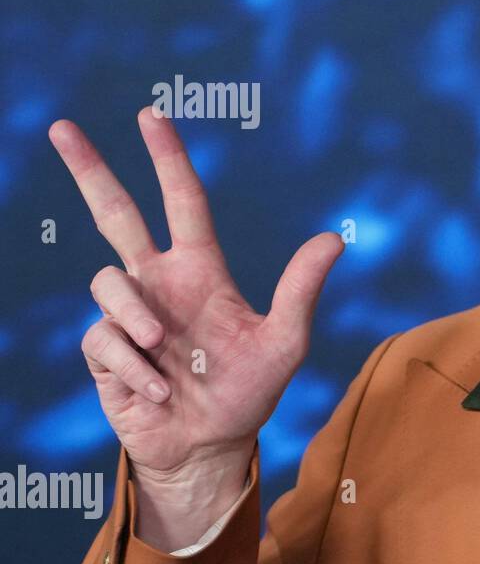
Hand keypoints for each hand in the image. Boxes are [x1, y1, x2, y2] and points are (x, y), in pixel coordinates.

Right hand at [48, 107, 343, 482]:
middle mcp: (159, 283)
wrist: (209, 448)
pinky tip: (158, 390)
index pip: (182, 202)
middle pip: (115, 214)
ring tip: (167, 351)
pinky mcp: (104, 351)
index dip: (167, 159)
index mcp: (200, 271)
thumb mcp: (285, 342)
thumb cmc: (248, 393)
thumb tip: (333, 238)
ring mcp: (128, 315)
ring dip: (138, 318)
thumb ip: (301, 291)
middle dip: (90, 170)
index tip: (151, 115)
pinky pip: (105, 338)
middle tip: (62, 127)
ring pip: (107, 282)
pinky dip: (135, 365)